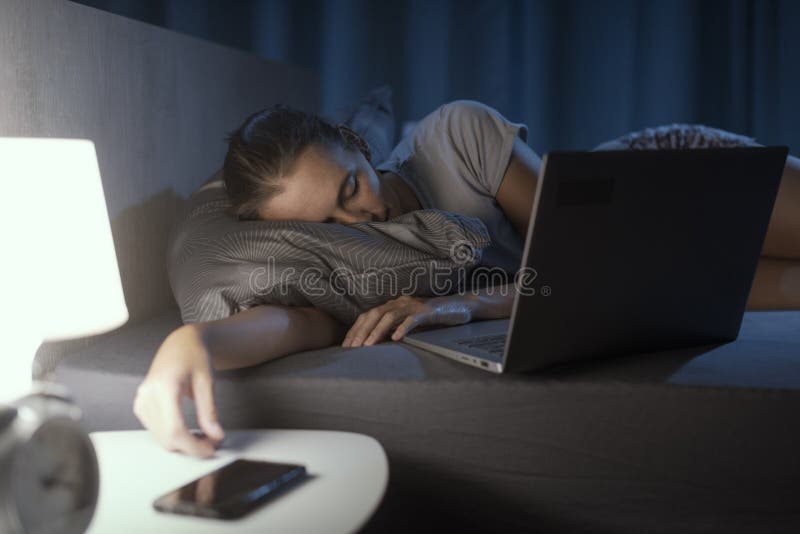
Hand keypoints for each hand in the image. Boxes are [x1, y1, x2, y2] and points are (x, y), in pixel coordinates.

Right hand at [133, 324, 224, 457]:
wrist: (180, 344)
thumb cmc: (195, 356)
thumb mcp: (207, 382)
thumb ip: (210, 411)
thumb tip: (216, 436)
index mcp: (165, 386)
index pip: (176, 429)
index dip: (194, 446)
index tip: (211, 450)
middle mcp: (148, 395)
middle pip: (167, 437)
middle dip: (191, 446)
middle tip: (212, 442)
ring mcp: (141, 400)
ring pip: (161, 437)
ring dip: (183, 443)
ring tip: (204, 435)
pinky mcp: (141, 405)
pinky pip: (157, 430)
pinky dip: (174, 436)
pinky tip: (189, 430)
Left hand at [342, 294, 476, 346]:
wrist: (459, 308)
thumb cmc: (432, 320)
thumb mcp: (409, 326)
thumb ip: (393, 331)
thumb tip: (375, 346)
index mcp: (393, 306)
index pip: (368, 316)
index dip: (356, 330)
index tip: (346, 345)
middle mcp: (400, 303)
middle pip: (374, 315)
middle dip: (361, 332)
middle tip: (352, 348)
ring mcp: (413, 306)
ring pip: (389, 317)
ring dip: (376, 332)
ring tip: (367, 346)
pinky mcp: (427, 312)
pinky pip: (412, 319)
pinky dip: (403, 328)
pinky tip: (396, 339)